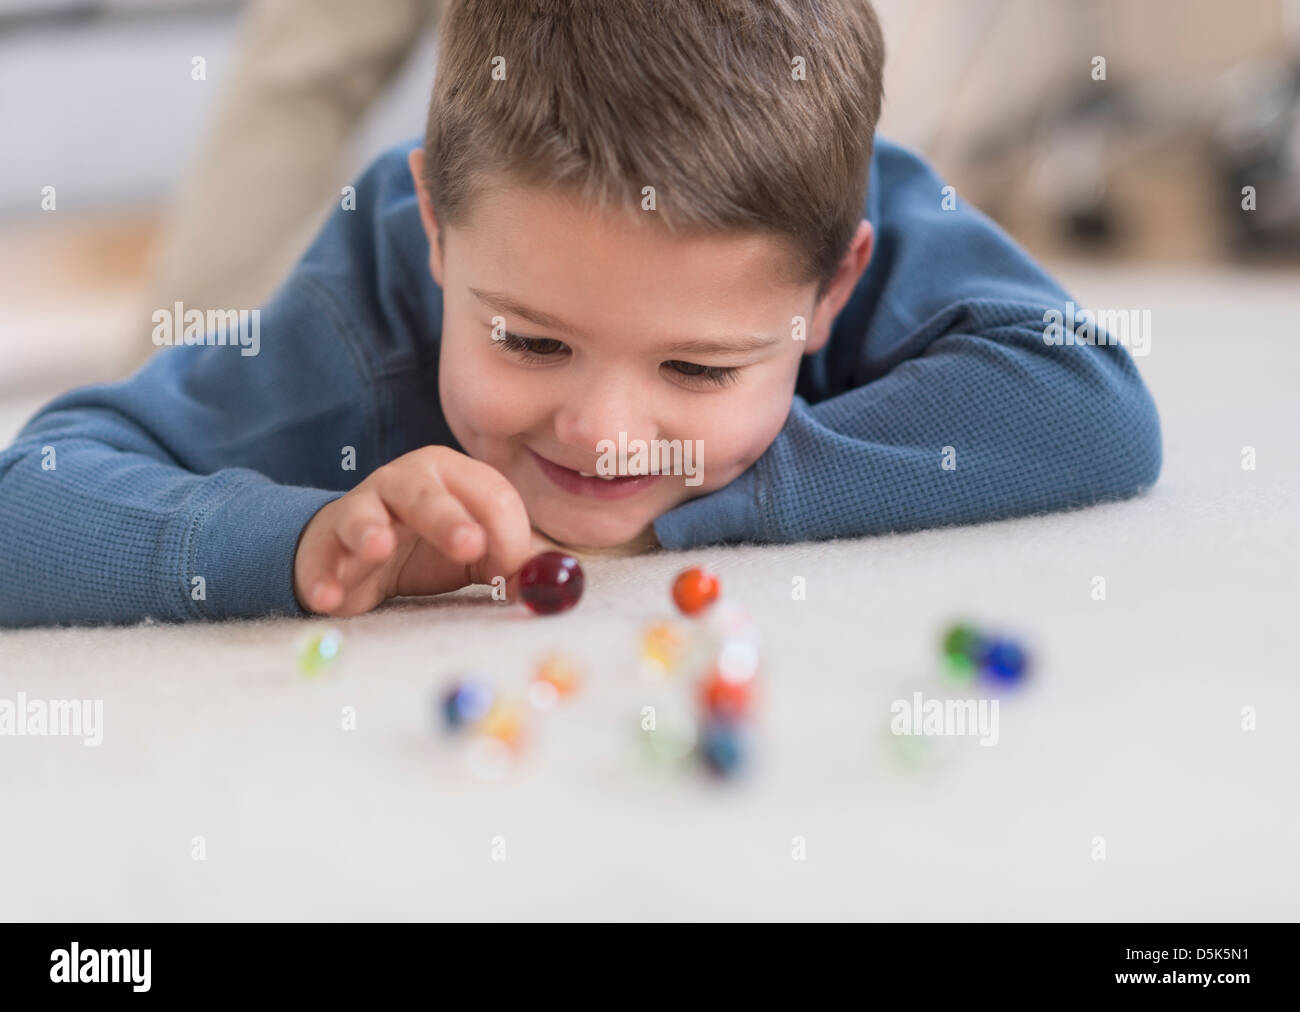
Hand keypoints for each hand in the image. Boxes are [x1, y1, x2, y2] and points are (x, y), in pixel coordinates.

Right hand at [294, 446, 533, 616]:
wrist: (356, 553)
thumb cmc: (427, 545)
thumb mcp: (476, 552)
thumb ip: (514, 561)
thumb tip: (556, 580)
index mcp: (452, 474)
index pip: (490, 494)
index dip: (505, 535)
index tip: (506, 573)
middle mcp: (404, 482)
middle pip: (427, 494)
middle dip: (447, 519)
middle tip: (468, 546)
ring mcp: (359, 509)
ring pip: (362, 512)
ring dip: (369, 530)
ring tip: (377, 548)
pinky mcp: (325, 544)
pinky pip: (322, 557)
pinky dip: (323, 577)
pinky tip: (330, 596)